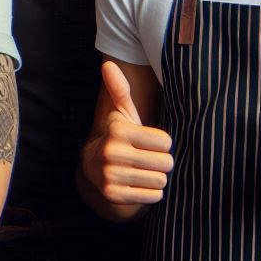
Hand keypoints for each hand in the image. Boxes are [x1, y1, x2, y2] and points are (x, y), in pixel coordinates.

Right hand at [82, 62, 173, 207]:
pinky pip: (153, 196)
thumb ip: (120, 90)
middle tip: (147, 160)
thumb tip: (108, 64)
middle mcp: (111, 152)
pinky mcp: (114, 196)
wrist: (95, 171)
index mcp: (118, 130)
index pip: (166, 141)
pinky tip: (138, 185)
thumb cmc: (120, 139)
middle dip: (162, 163)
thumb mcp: (121, 115)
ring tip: (142, 172)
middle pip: (166, 163)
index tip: (148, 144)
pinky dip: (150, 193)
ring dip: (156, 178)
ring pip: (160, 181)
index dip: (162, 144)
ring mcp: (110, 176)